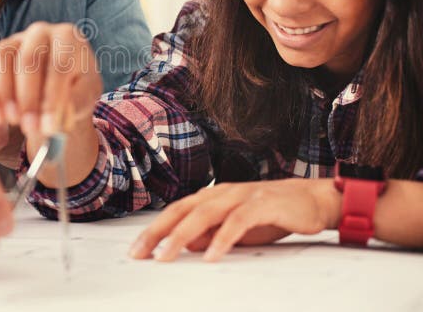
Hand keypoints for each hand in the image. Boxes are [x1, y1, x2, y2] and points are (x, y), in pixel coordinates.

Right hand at [0, 22, 102, 185]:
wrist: (58, 84)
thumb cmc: (75, 87)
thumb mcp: (86, 95)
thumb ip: (78, 102)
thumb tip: (62, 115)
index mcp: (67, 37)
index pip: (59, 64)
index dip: (53, 97)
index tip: (50, 127)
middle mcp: (39, 32)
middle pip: (29, 59)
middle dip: (28, 98)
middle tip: (30, 128)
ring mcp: (15, 40)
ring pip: (2, 60)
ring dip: (5, 95)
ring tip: (13, 122)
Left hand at [128, 178, 340, 261]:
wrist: (313, 200)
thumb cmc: (273, 215)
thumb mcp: (235, 229)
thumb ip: (211, 234)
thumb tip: (186, 246)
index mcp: (212, 197)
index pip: (176, 212)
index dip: (154, 230)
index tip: (137, 251)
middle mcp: (222, 193)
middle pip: (182, 211)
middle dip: (158, 233)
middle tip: (141, 254)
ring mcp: (241, 196)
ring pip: (204, 214)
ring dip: (182, 236)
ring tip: (166, 256)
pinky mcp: (262, 204)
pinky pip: (237, 222)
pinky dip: (222, 238)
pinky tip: (211, 256)